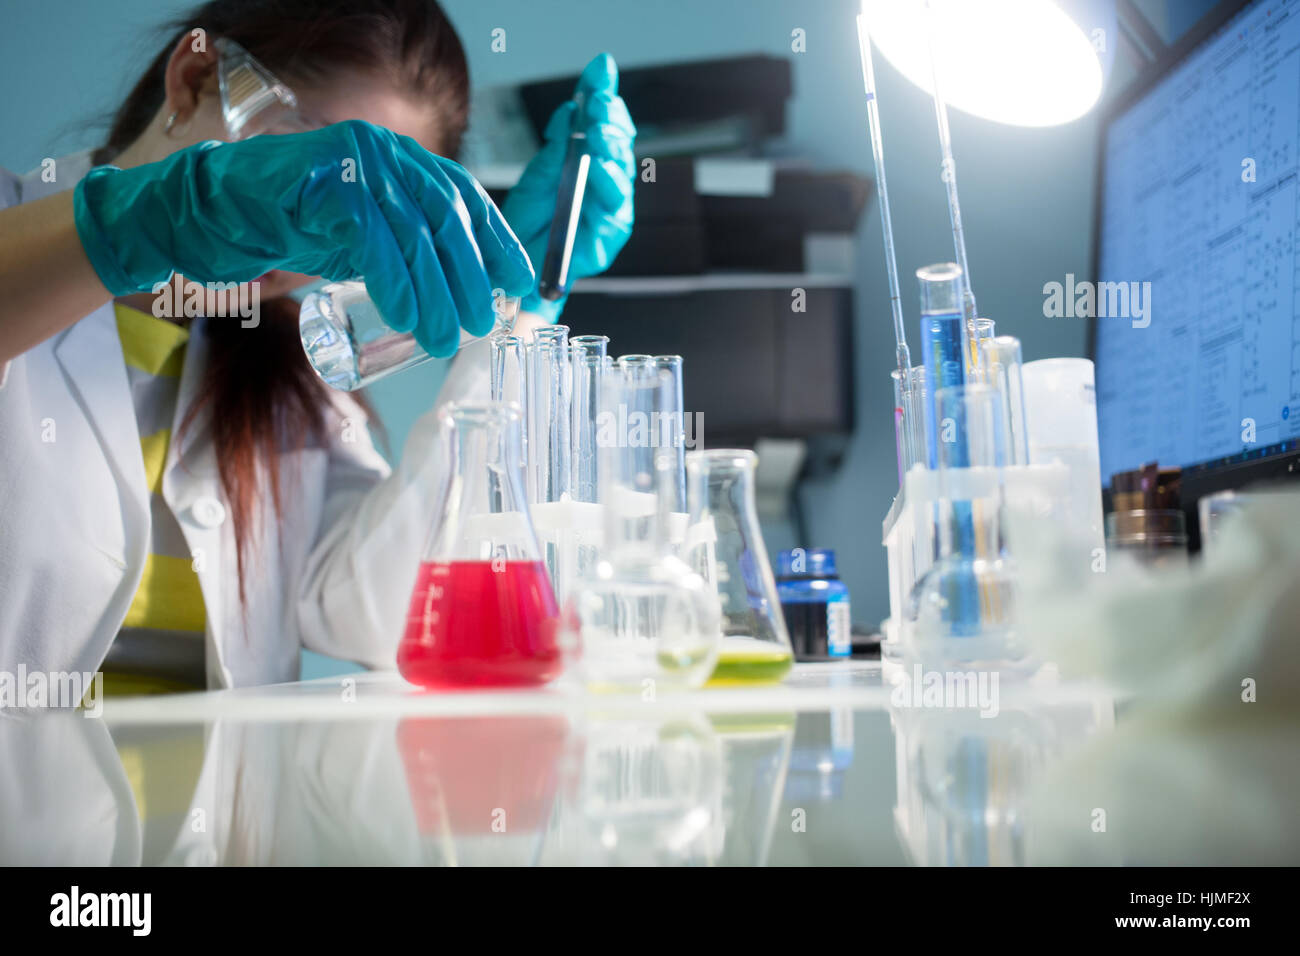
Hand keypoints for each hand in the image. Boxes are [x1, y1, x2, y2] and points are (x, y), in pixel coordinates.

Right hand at [73, 120, 533, 356]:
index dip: (499, 244)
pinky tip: (402, 313)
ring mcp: (350, 158)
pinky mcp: (318, 177)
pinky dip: (391, 277)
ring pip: (411, 228)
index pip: (465, 198)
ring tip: (441, 337)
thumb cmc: (292, 230)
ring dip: (433, 291)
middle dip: (468, 277)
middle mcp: (384, 151)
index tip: (522, 287)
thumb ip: (407, 254)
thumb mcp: (366, 242)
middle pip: (445, 215)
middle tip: (478, 325)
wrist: (210, 214)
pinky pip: (368, 232)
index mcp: (403, 162)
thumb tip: (463, 298)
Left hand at [503, 53, 635, 320]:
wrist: (512, 270)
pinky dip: (604, 184)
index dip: (605, 95)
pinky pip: (611, 208)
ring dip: (610, 146)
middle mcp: (607, 186)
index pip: (607, 124)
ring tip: (597, 129)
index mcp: (593, 165)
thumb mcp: (538, 173)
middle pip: (619, 144)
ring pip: (621, 172)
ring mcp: (610, 211)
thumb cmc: (526, 224)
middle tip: (597, 99)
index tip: (600, 69)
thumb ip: (559, 144)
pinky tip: (596, 167)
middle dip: (610, 118)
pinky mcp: (607, 238)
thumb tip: (571, 109)